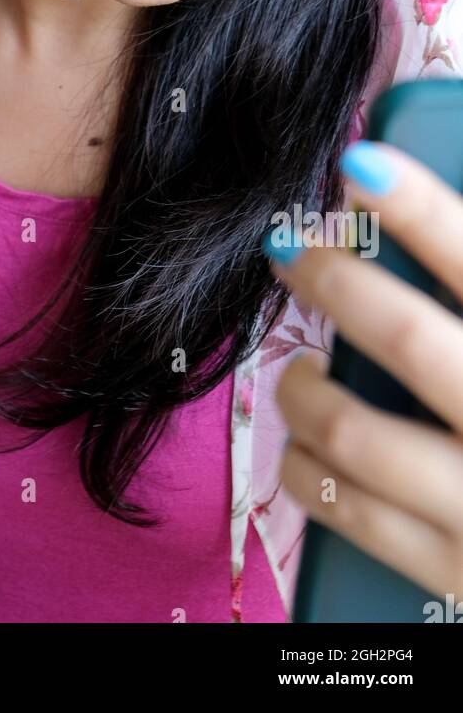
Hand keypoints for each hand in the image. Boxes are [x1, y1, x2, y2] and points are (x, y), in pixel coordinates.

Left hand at [264, 140, 462, 602]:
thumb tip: (397, 193)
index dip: (421, 208)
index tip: (363, 165)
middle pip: (402, 337)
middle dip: (332, 279)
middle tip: (289, 249)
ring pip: (348, 428)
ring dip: (302, 385)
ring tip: (300, 368)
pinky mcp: (447, 572)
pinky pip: (339, 504)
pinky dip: (304, 464)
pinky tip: (311, 443)